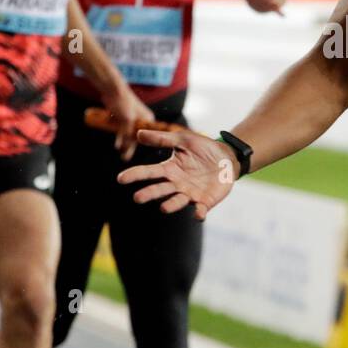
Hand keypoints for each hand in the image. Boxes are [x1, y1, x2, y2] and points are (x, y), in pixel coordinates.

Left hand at [100, 85, 153, 159]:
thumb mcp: (126, 121)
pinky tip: (117, 146)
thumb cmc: (122, 103)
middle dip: (131, 148)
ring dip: (125, 144)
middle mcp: (142, 120)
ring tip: (122, 155)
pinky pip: (123, 130)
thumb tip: (125, 149)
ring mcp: (133, 119)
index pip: (146, 136)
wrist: (112, 89)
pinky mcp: (124, 117)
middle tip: (125, 159)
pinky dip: (120, 137)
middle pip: (137, 137)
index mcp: (148, 119)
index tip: (135, 155)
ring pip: (129, 134)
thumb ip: (126, 135)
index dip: (140, 146)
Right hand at [116, 128, 238, 218]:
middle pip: (160, 190)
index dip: (135, 175)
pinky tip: (198, 214)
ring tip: (163, 208)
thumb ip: (162, 139)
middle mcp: (176, 184)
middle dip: (149, 194)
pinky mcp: (205, 201)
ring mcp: (190, 194)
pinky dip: (199, 213)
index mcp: (169, 169)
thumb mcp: (183, 139)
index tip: (121, 179)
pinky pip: (200, 210)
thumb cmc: (202, 148)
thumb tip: (138, 134)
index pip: (149, 172)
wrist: (227, 157)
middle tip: (137, 198)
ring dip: (170, 205)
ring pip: (177, 201)